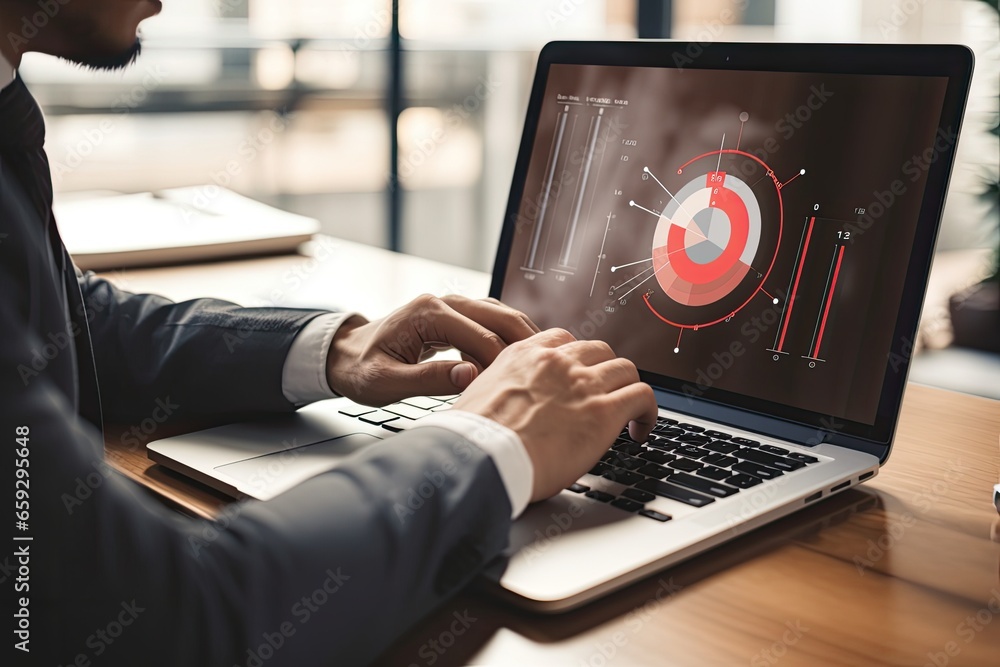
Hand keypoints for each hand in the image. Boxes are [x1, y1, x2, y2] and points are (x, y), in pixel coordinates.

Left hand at [326, 294, 539, 405]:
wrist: (344, 355)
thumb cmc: (361, 369)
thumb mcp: (386, 382)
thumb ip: (429, 379)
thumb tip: (471, 377)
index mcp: (429, 313)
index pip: (483, 338)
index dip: (503, 365)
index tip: (517, 390)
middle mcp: (445, 302)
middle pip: (501, 317)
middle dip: (526, 344)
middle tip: (548, 371)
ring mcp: (452, 305)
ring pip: (501, 315)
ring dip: (522, 338)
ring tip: (543, 364)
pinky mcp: (455, 316)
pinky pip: (491, 322)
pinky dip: (509, 338)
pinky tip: (520, 359)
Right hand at [454, 328, 657, 502]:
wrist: (480, 456)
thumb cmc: (472, 440)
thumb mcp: (476, 398)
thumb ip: (497, 392)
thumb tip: (497, 409)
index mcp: (523, 356)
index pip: (561, 340)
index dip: (575, 358)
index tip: (578, 375)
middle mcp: (556, 362)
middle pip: (598, 350)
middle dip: (604, 371)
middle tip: (604, 394)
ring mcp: (582, 383)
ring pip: (625, 368)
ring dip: (627, 388)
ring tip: (627, 412)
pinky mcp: (603, 411)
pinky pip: (642, 396)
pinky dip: (648, 411)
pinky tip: (641, 429)